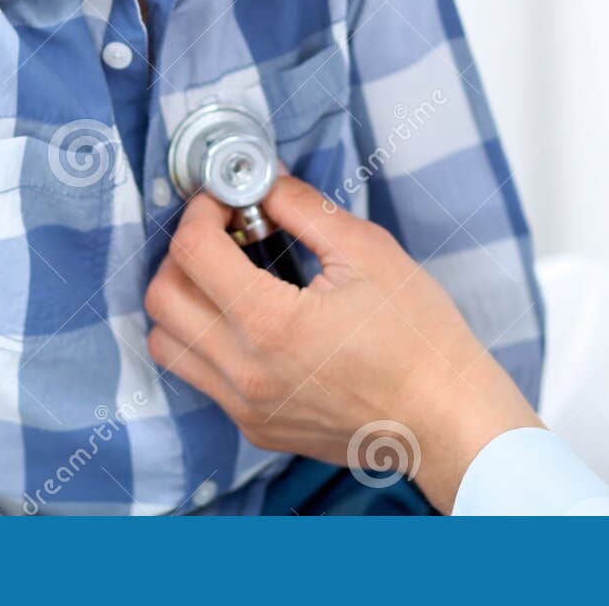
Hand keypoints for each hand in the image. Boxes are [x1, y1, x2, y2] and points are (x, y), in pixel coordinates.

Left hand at [144, 176, 542, 511]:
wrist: (447, 420)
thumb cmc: (420, 339)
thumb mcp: (368, 251)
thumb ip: (302, 208)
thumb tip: (262, 181)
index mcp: (272, 325)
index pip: (192, 252)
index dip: (201, 210)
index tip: (225, 200)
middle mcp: (245, 373)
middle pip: (161, 299)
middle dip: (183, 252)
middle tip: (222, 233)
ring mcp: (245, 407)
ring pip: (167, 343)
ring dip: (184, 300)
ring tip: (228, 277)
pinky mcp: (255, 427)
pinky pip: (201, 376)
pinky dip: (206, 339)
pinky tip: (250, 319)